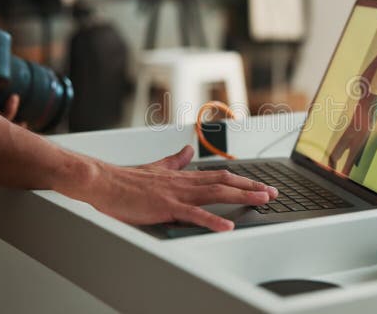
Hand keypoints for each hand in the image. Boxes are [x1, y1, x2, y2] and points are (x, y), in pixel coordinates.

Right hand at [75, 145, 277, 231]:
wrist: (104, 182)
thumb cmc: (127, 180)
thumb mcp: (157, 167)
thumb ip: (174, 161)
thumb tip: (186, 151)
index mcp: (184, 176)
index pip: (220, 177)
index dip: (243, 180)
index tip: (260, 185)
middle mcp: (185, 183)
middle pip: (225, 183)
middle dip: (251, 187)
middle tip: (272, 193)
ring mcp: (177, 194)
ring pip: (216, 194)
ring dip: (241, 197)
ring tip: (261, 201)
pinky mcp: (166, 207)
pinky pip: (193, 214)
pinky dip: (212, 221)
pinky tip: (227, 226)